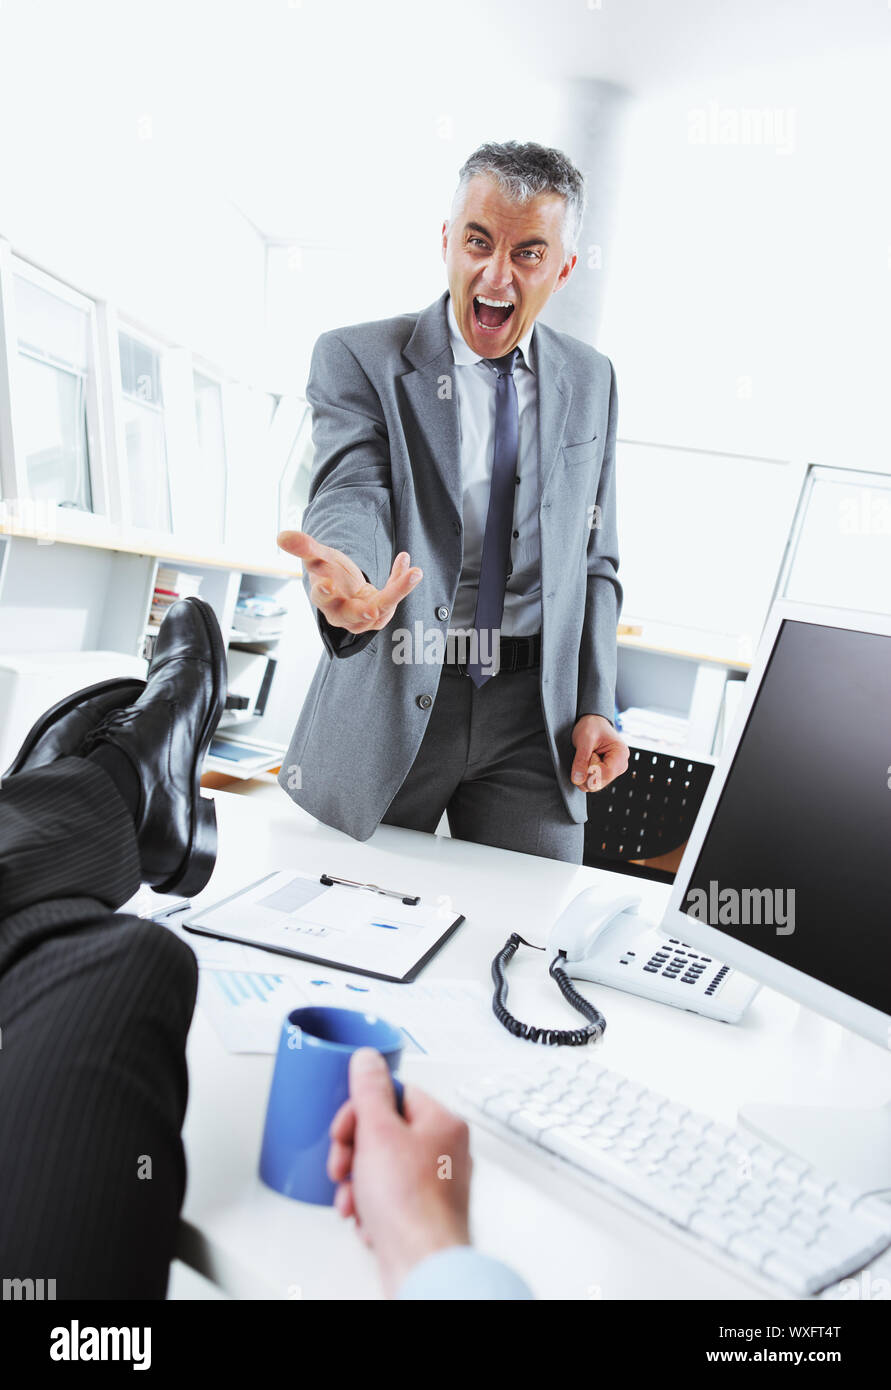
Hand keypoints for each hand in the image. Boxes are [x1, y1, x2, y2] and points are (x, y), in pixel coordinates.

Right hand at [277, 530, 422, 634]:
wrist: (345, 588)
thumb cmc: (329, 573)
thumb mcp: (318, 557)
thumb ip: (304, 547)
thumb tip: (281, 536)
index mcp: (325, 600)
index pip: (322, 599)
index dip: (324, 593)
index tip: (328, 586)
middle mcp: (344, 613)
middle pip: (356, 615)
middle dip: (366, 611)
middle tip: (374, 608)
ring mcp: (365, 617)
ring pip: (383, 607)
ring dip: (399, 590)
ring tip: (415, 572)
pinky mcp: (381, 613)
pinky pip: (393, 596)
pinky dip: (401, 579)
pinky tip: (404, 559)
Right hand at [327, 1049, 471, 1296]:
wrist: (422, 1264)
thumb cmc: (410, 1206)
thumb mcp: (378, 1133)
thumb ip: (369, 1091)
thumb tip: (367, 1059)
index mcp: (442, 1122)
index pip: (395, 1094)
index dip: (362, 1111)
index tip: (345, 1129)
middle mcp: (445, 1150)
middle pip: (386, 1132)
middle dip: (355, 1152)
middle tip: (344, 1166)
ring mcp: (436, 1185)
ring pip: (382, 1168)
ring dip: (357, 1183)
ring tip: (353, 1199)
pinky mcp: (422, 1214)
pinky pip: (388, 1198)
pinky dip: (370, 1207)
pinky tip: (366, 1220)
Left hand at [571, 714, 628, 791]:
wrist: (593, 722)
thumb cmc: (592, 726)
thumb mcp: (584, 739)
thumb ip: (581, 760)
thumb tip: (577, 780)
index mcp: (621, 755)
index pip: (605, 774)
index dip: (590, 769)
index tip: (588, 755)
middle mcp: (620, 766)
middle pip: (599, 783)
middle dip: (586, 772)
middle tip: (587, 754)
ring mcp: (613, 771)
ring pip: (594, 785)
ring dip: (584, 773)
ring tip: (588, 756)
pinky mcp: (606, 774)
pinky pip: (592, 782)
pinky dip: (585, 774)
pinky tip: (587, 761)